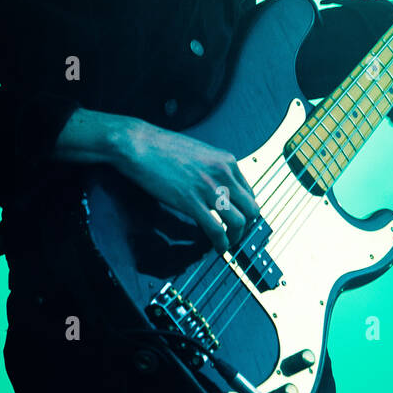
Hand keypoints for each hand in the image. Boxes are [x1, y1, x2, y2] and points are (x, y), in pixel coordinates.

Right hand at [113, 120, 261, 254]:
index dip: (247, 211)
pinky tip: (217, 248)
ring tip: (227, 244)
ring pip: (238, 222)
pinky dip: (220, 243)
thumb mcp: (200, 153)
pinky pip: (216, 229)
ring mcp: (208, 188)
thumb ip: (215, 170)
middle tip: (237, 235)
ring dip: (235, 238)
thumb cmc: (164, 147)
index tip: (240, 220)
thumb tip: (220, 189)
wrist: (140, 144)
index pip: (250, 193)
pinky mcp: (191, 201)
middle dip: (247, 227)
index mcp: (227, 161)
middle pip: (251, 209)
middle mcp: (223, 173)